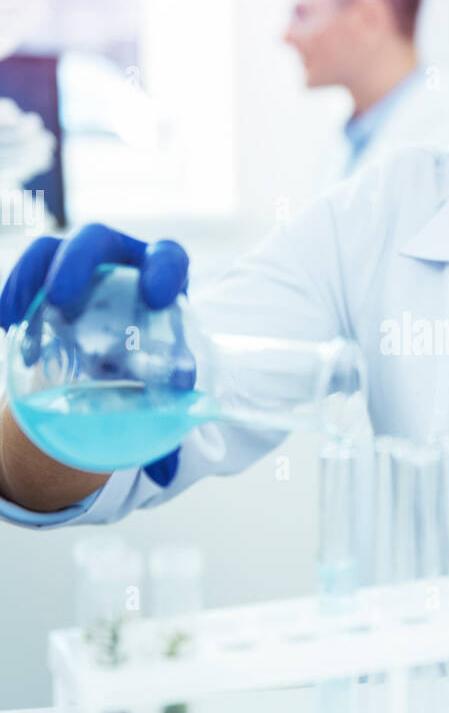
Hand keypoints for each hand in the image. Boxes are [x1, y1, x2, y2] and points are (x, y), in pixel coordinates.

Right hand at [0, 223, 189, 486]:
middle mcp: (121, 262)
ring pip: (52, 249)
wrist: (121, 361)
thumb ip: (166, 422)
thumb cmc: (151, 370)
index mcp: (164, 282)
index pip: (169, 258)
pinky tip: (5, 326)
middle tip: (59, 295)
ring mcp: (81, 266)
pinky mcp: (47, 277)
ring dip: (30, 275)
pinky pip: (26, 274)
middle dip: (77, 260)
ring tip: (15, 317)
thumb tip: (165, 473)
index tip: (157, 296)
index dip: (165, 268)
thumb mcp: (161, 394)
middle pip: (98, 240)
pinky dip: (13, 295)